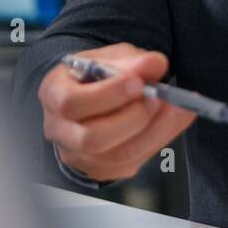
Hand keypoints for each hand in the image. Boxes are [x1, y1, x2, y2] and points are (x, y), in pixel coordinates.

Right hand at [38, 42, 195, 181]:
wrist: (92, 97)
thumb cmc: (96, 76)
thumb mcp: (110, 58)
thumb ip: (132, 60)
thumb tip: (155, 64)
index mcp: (53, 94)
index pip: (71, 103)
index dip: (107, 95)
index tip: (138, 82)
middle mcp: (59, 130)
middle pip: (92, 138)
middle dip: (132, 118)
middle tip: (157, 99)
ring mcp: (79, 155)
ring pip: (117, 156)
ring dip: (152, 131)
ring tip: (174, 108)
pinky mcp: (101, 169)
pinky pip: (133, 162)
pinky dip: (160, 140)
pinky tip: (174, 120)